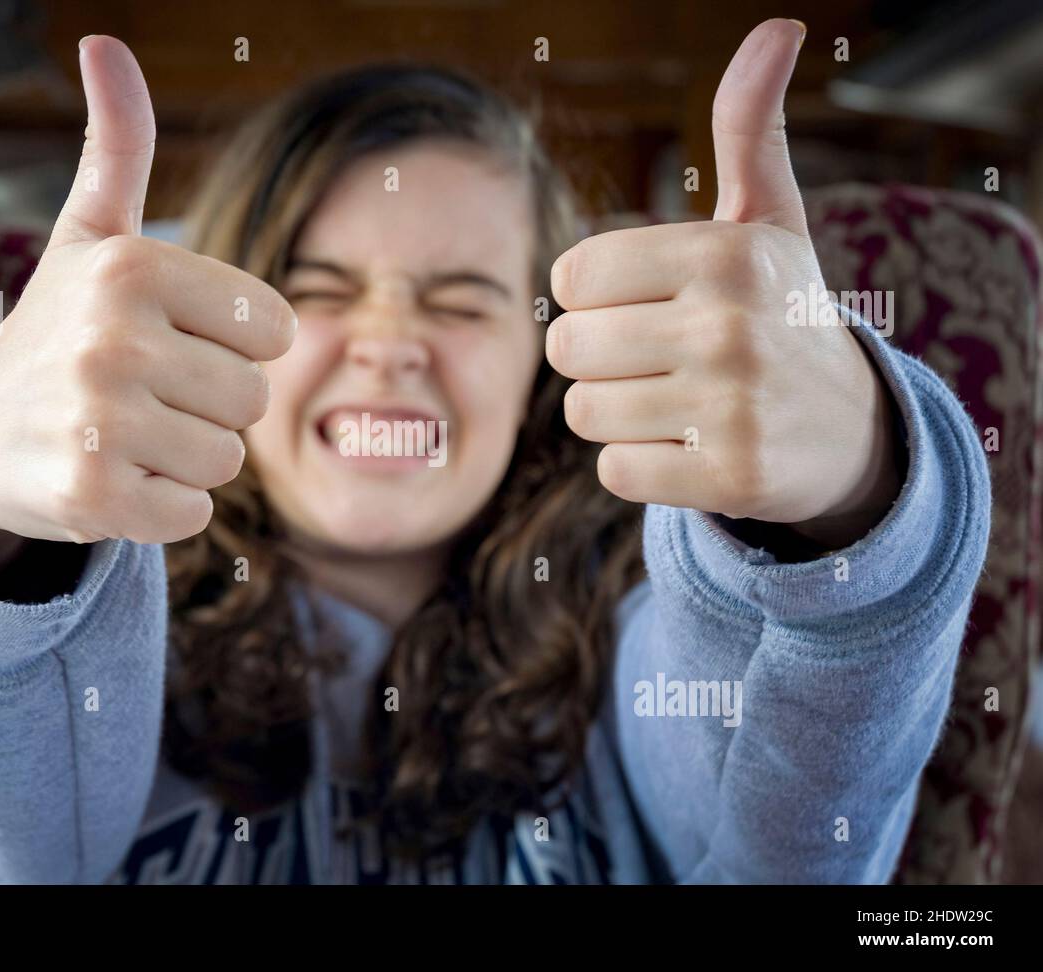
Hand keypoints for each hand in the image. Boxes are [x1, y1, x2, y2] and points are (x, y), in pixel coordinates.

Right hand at [0, 36, 294, 568]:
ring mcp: (98, 420)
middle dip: (208, 405)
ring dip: (186, 459)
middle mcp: (113, 337)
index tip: (168, 339)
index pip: (274, 330)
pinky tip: (111, 477)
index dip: (232, 345)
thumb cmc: (57, 327)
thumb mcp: (88, 234)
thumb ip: (118, 148)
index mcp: (134, 265)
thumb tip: (104, 42)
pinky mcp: (90, 495)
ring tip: (124, 434)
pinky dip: (161, 508)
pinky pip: (192, 514)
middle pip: (254, 399)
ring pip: (229, 460)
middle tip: (140, 394)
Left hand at [546, 19, 899, 548]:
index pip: (571, 275)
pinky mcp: (730, 478)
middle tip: (659, 359)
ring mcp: (732, 407)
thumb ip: (750, 130)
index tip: (643, 303)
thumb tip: (775, 26)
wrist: (853, 430)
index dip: (592, 296)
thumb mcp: (770, 221)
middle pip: (567, 346)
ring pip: (583, 411)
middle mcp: (730, 325)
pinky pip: (614, 472)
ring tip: (674, 402)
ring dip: (614, 412)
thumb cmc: (783, 314)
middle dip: (598, 356)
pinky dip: (638, 467)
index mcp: (725, 253)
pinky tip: (688, 448)